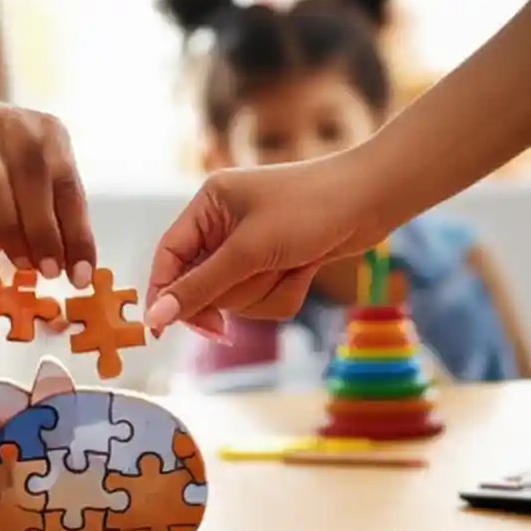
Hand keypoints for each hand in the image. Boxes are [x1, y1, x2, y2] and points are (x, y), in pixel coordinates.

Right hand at [0, 103, 95, 287]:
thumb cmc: (14, 158)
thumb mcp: (45, 168)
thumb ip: (59, 208)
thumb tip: (74, 264)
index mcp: (51, 135)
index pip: (69, 187)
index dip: (76, 234)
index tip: (80, 275)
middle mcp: (16, 131)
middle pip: (32, 184)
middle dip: (43, 235)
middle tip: (49, 271)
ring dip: (10, 235)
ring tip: (22, 263)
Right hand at [144, 149, 391, 337]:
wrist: (374, 200)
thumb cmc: (311, 208)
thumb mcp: (249, 250)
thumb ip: (200, 287)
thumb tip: (156, 317)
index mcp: (208, 205)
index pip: (168, 257)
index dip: (163, 294)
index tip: (159, 330)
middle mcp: (224, 226)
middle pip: (203, 287)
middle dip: (235, 290)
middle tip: (261, 278)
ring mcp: (251, 248)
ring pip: (236, 300)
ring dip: (265, 292)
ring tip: (293, 264)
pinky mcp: (276, 265)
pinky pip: (263, 301)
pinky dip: (284, 293)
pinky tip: (305, 269)